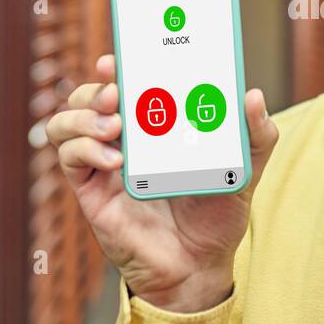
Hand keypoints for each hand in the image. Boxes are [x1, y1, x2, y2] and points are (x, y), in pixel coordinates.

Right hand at [46, 54, 278, 311]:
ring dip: (84, 114)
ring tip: (116, 123)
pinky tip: (114, 157)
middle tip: (118, 89)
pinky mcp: (92, 191)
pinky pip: (70, 158)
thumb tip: (252, 95)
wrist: (199, 268)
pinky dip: (84, 148)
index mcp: (156, 125)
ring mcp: (105, 164)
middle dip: (98, 86)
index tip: (122, 55)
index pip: (128, 82)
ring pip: (67, 121)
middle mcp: (126, 139)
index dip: (118, 64)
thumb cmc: (218, 215)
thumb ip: (256, 135)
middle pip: (90, 96)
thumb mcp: (245, 170)